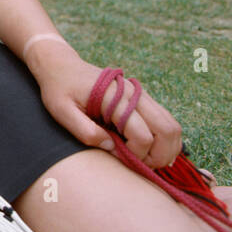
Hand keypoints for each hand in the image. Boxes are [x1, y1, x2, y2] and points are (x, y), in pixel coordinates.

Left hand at [30, 42, 182, 168]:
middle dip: (160, 156)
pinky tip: (150, 150)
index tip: (120, 159)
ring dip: (167, 149)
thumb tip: (112, 147)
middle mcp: (134, 94)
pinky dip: (165, 140)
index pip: (142, 135)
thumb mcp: (61, 111)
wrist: (61, 65)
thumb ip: (85, 131)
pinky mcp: (142, 99)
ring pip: (172, 126)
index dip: (136, 155)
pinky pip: (165, 121)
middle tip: (141, 166)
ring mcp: (141, 95)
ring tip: (146, 160)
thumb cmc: (59, 88)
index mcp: (114, 98)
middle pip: (168, 130)